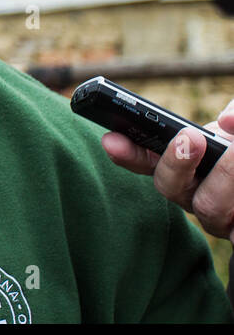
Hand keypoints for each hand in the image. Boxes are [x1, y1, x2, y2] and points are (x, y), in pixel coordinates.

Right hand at [102, 100, 233, 244]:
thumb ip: (233, 115)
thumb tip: (225, 121)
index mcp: (184, 166)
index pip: (145, 160)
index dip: (128, 153)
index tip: (112, 139)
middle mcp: (193, 193)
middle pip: (169, 186)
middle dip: (176, 162)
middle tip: (193, 138)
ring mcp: (216, 218)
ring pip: (208, 206)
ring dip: (225, 175)